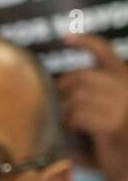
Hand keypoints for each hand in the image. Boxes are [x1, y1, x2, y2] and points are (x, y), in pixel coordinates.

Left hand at [57, 33, 127, 180]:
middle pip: (79, 77)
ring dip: (66, 111)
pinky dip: (70, 124)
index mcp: (126, 79)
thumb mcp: (105, 116)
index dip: (85, 42)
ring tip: (71, 125)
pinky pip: (78, 115)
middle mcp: (127, 86)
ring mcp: (123, 103)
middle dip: (63, 92)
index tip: (66, 35)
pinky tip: (77, 132)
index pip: (105, 52)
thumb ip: (90, 98)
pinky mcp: (115, 122)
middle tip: (62, 109)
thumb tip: (59, 86)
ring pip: (76, 97)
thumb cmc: (115, 145)